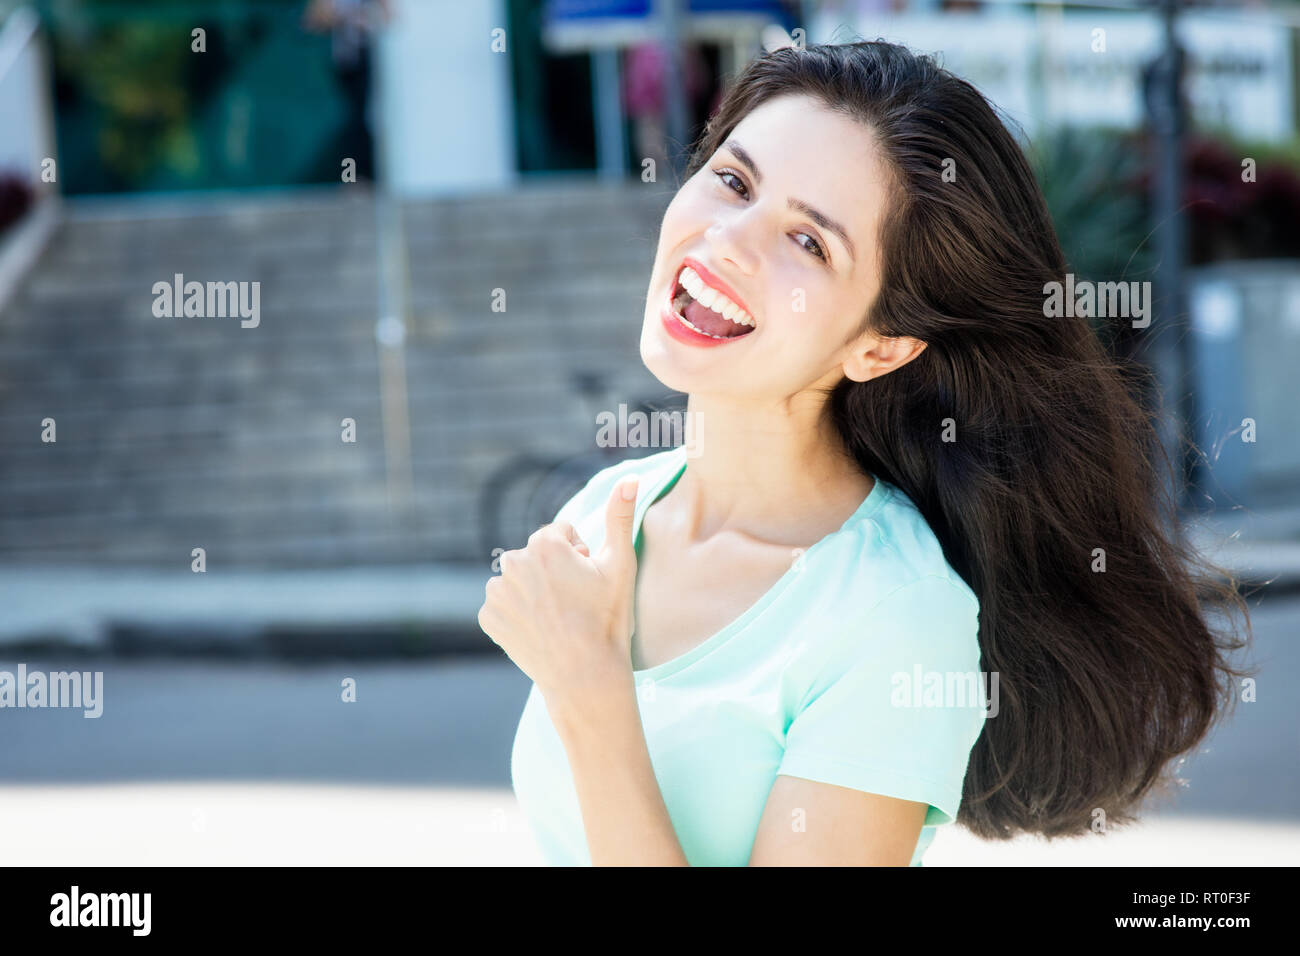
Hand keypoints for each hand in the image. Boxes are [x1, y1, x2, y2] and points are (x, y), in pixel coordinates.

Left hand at [478, 475, 640, 705]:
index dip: (578, 556)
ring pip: (518, 579)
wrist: (585, 676)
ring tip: (556, 617)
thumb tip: (629, 479)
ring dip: (532, 589)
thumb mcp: (620, 565)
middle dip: (552, 570)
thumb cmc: (607, 620)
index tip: (587, 581)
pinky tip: (539, 628)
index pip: (559, 534)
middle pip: (536, 554)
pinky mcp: (487, 617)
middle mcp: (513, 563)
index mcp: (544, 545)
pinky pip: (503, 604)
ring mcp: (496, 592)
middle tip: (574, 602)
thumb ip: (620, 516)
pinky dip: (517, 612)